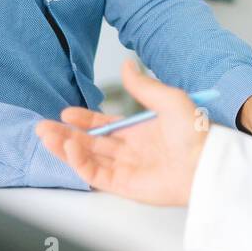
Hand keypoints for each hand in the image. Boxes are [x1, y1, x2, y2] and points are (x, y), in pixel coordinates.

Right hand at [34, 60, 207, 204]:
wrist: (207, 162)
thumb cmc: (196, 133)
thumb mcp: (169, 100)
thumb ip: (143, 86)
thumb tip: (126, 65)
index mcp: (139, 131)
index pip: (103, 126)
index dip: (83, 121)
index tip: (66, 113)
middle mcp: (130, 150)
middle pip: (89, 143)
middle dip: (65, 135)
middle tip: (43, 127)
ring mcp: (126, 168)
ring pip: (87, 158)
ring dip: (65, 148)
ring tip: (46, 136)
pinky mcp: (125, 185)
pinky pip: (95, 175)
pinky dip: (79, 163)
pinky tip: (69, 148)